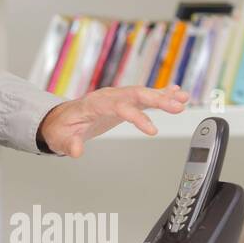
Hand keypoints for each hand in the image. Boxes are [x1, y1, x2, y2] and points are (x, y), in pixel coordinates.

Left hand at [39, 85, 190, 158]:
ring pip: (142, 93)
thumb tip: (76, 151)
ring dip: (163, 95)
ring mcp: (116, 97)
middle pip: (134, 94)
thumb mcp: (60, 139)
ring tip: (183, 98)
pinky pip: (143, 96)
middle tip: (177, 107)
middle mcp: (107, 97)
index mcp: (93, 104)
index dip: (136, 116)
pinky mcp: (123, 102)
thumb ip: (69, 144)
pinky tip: (176, 91)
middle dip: (157, 99)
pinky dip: (160, 93)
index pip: (117, 106)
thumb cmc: (61, 128)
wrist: (60, 118)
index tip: (152, 130)